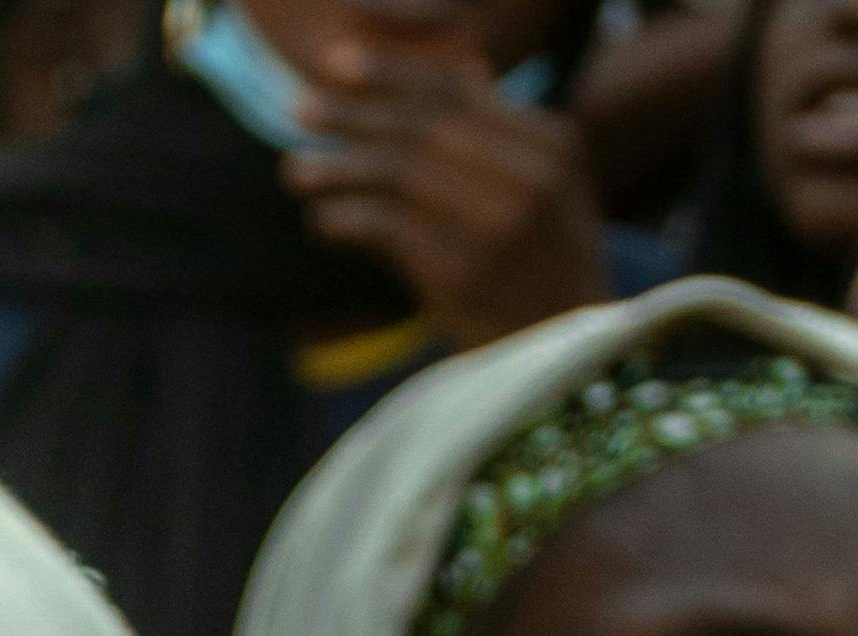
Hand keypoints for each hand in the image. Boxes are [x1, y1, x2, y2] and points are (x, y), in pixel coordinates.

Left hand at [286, 52, 610, 350]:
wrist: (564, 351)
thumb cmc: (543, 264)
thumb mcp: (543, 186)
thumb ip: (500, 129)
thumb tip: (463, 62)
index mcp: (551, 143)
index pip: (457, 92)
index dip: (391, 73)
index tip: (336, 62)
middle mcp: (530, 176)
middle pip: (424, 126)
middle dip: (355, 113)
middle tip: (300, 106)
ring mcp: (497, 224)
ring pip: (400, 172)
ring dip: (338, 167)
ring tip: (293, 169)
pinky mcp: (460, 272)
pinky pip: (385, 227)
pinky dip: (345, 218)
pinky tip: (319, 220)